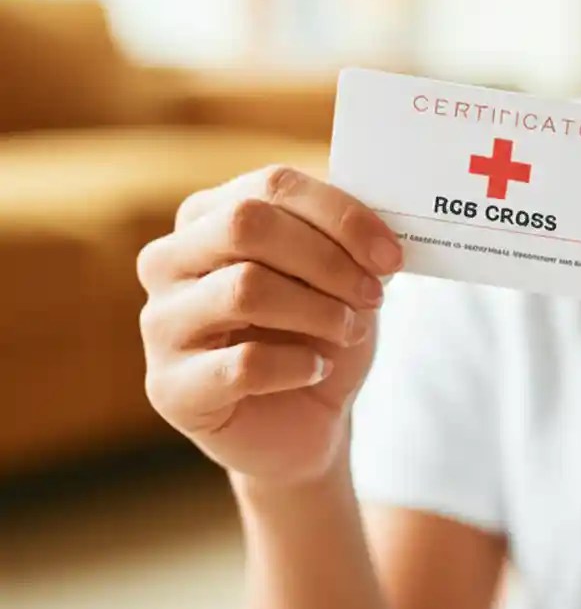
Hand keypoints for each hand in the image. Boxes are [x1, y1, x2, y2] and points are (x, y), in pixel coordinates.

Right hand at [137, 165, 403, 484]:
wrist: (302, 423)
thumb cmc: (316, 335)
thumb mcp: (340, 277)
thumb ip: (344, 240)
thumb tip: (375, 225)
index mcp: (207, 217)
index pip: (272, 185)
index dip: (341, 215)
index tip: (391, 254)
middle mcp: (168, 261)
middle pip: (246, 224)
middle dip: (327, 260)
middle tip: (373, 295)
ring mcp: (160, 324)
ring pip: (244, 289)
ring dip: (318, 310)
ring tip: (349, 330)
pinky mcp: (170, 388)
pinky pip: (244, 363)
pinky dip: (299, 364)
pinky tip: (316, 368)